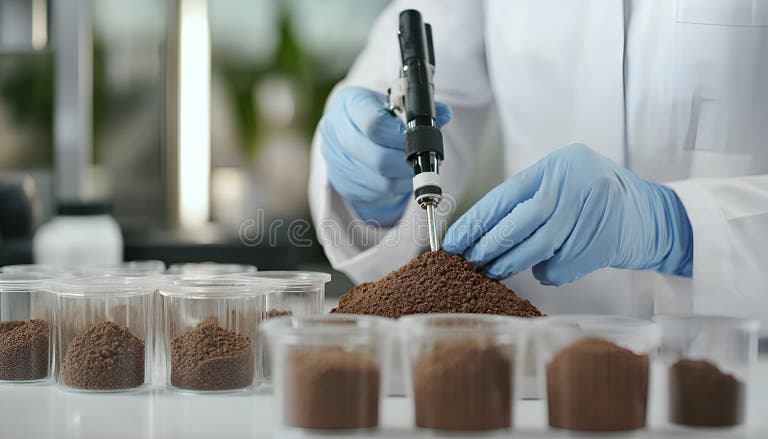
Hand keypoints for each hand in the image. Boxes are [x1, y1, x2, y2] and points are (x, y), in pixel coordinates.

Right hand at [319, 86, 451, 225]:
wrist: (350, 129)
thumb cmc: (378, 113)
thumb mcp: (395, 102)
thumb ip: (419, 110)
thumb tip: (445, 114)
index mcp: (349, 103)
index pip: (375, 125)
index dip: (401, 136)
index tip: (418, 138)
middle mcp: (335, 131)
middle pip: (378, 158)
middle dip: (406, 162)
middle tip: (421, 159)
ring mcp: (335, 160)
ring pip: (379, 181)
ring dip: (403, 178)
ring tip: (414, 169)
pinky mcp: (341, 183)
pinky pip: (374, 194)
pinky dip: (393, 189)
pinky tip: (398, 177)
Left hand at [443, 144, 692, 284]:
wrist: (655, 215)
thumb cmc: (598, 199)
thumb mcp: (565, 184)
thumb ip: (530, 200)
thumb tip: (480, 233)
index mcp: (558, 165)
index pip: (506, 196)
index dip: (477, 221)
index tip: (454, 240)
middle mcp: (575, 184)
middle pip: (520, 222)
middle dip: (490, 245)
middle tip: (469, 261)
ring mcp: (593, 212)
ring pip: (539, 247)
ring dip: (512, 263)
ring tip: (494, 271)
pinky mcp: (604, 242)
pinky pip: (562, 266)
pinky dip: (547, 272)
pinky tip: (544, 270)